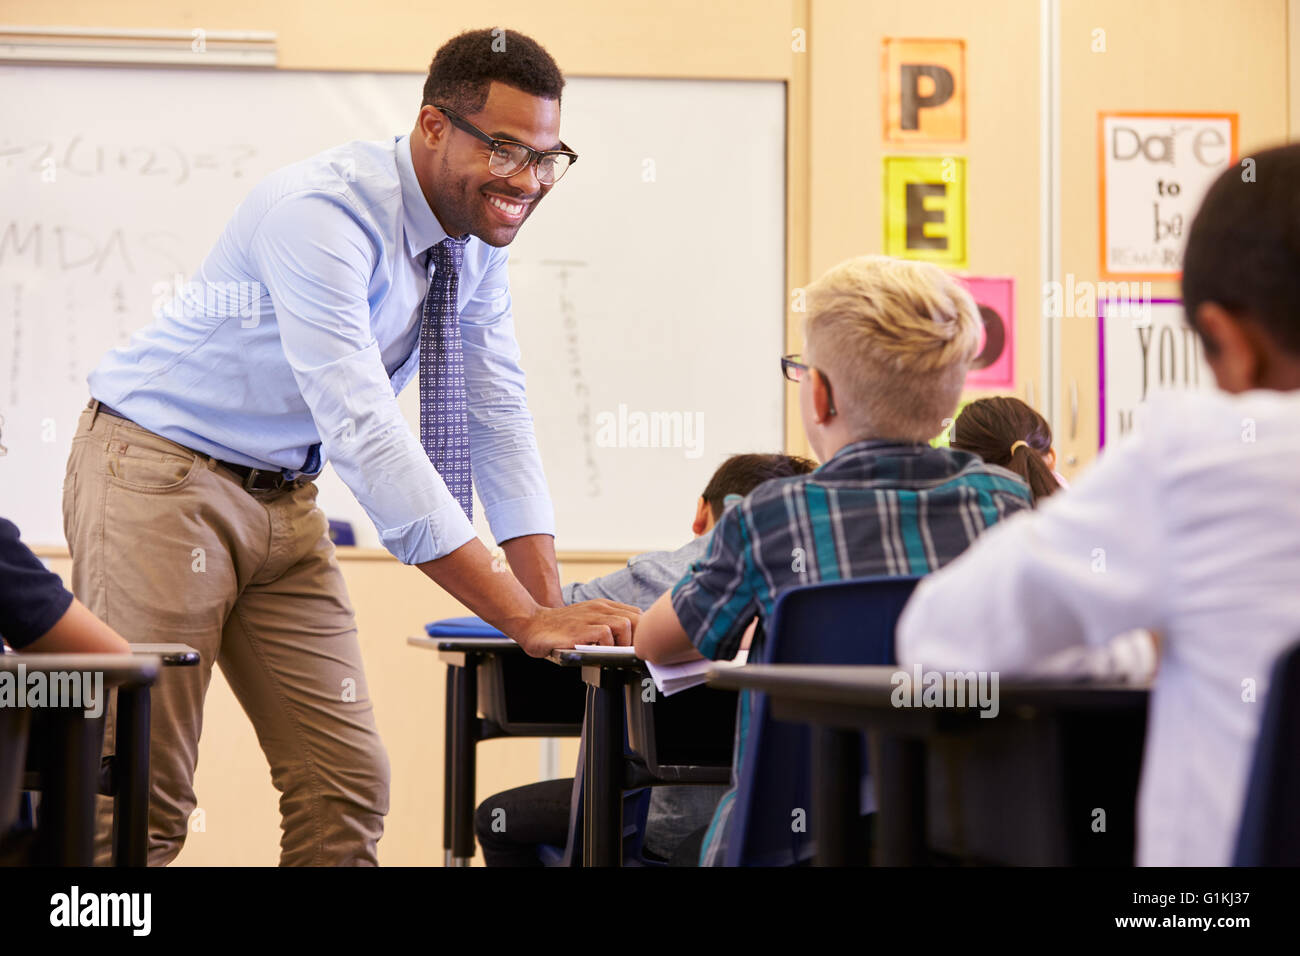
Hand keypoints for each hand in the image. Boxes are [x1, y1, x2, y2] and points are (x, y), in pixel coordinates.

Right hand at [513, 599, 640, 657]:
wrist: (532, 624)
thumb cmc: (560, 628)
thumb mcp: (587, 620)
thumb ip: (605, 625)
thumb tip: (628, 643)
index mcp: (603, 606)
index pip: (636, 614)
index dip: (640, 632)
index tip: (635, 647)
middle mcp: (599, 608)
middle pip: (636, 618)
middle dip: (637, 638)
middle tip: (628, 653)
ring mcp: (590, 617)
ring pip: (624, 624)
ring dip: (623, 642)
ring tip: (613, 652)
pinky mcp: (581, 628)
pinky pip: (605, 633)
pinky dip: (607, 645)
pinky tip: (599, 652)